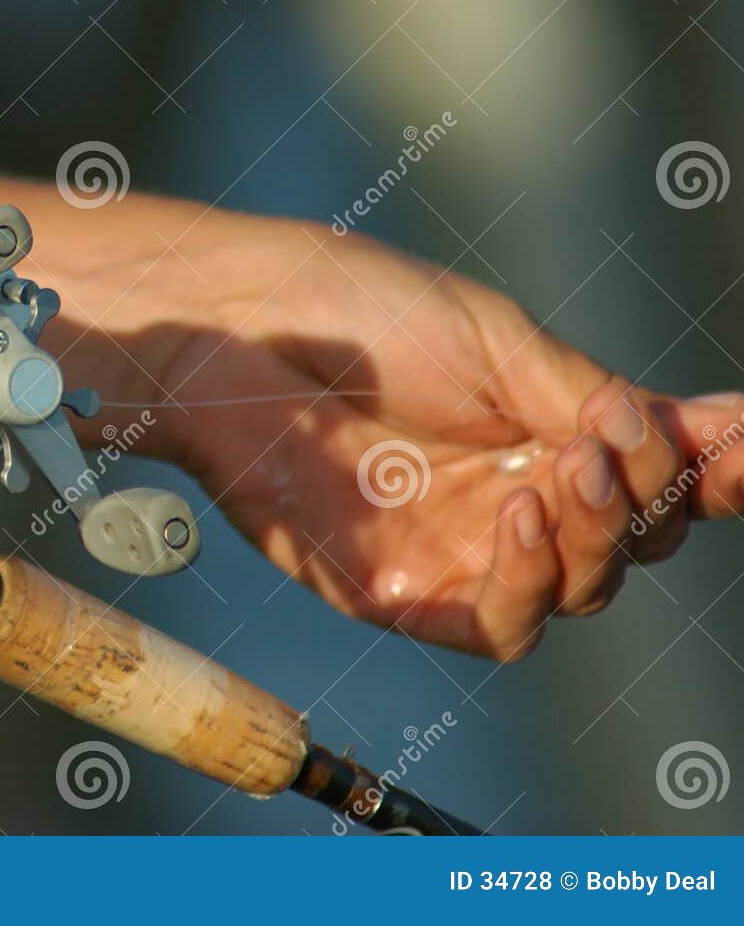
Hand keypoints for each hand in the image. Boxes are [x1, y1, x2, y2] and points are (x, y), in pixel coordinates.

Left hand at [54, 210, 741, 659]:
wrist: (242, 331)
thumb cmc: (354, 312)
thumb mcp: (496, 338)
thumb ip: (585, 398)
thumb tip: (676, 438)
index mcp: (537, 424)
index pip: (648, 465)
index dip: (710, 463)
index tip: (743, 443)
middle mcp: (507, 492)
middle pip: (629, 537)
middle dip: (652, 493)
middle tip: (621, 443)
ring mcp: (456, 546)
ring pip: (579, 589)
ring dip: (599, 534)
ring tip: (572, 468)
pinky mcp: (399, 590)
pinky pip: (499, 624)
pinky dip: (531, 582)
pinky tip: (520, 518)